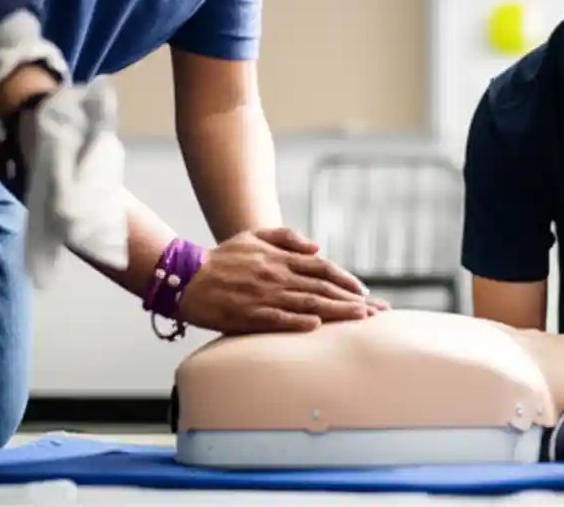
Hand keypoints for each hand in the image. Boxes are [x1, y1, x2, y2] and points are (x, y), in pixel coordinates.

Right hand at [177, 227, 375, 333]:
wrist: (186, 276)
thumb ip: (287, 238)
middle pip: (322, 288)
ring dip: (336, 311)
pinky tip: (317, 327)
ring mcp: (264, 295)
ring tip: (360, 318)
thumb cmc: (223, 258)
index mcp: (280, 258)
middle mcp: (277, 275)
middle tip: (376, 312)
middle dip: (352, 300)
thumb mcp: (255, 236)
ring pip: (307, 304)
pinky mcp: (248, 314)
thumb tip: (317, 247)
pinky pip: (277, 319)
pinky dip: (298, 322)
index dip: (346, 279)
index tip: (365, 291)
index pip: (322, 269)